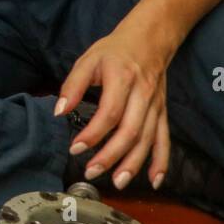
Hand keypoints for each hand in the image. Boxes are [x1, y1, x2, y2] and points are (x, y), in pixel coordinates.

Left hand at [55, 9, 174, 190]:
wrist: (150, 40)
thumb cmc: (114, 50)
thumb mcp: (88, 60)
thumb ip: (73, 85)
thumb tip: (59, 111)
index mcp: (122, 79)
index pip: (109, 112)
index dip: (93, 133)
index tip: (75, 148)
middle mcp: (143, 95)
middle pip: (130, 131)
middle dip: (111, 155)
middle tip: (91, 171)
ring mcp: (156, 106)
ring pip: (148, 140)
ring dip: (134, 164)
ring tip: (118, 182)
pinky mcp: (163, 113)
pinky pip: (164, 140)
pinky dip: (161, 162)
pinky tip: (154, 180)